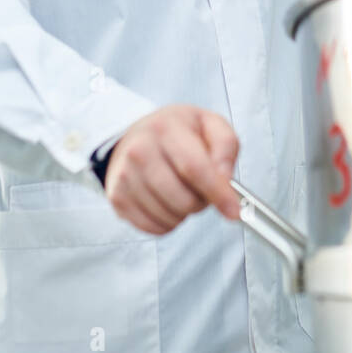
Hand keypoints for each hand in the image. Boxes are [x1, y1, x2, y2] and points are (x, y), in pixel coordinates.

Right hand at [104, 105, 239, 234]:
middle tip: (202, 189)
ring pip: (169, 216)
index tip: (234, 211)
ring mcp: (124, 176)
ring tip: (181, 190)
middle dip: (202, 203)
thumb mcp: (210, 125)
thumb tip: (225, 180)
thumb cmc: (177, 132)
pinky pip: (153, 227)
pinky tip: (167, 202)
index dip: (218, 193)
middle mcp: (139, 151)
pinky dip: (168, 222)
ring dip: (185, 213)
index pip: (194, 168)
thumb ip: (225, 147)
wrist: (136, 135)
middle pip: (183, 199)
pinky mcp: (117, 198)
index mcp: (165, 128)